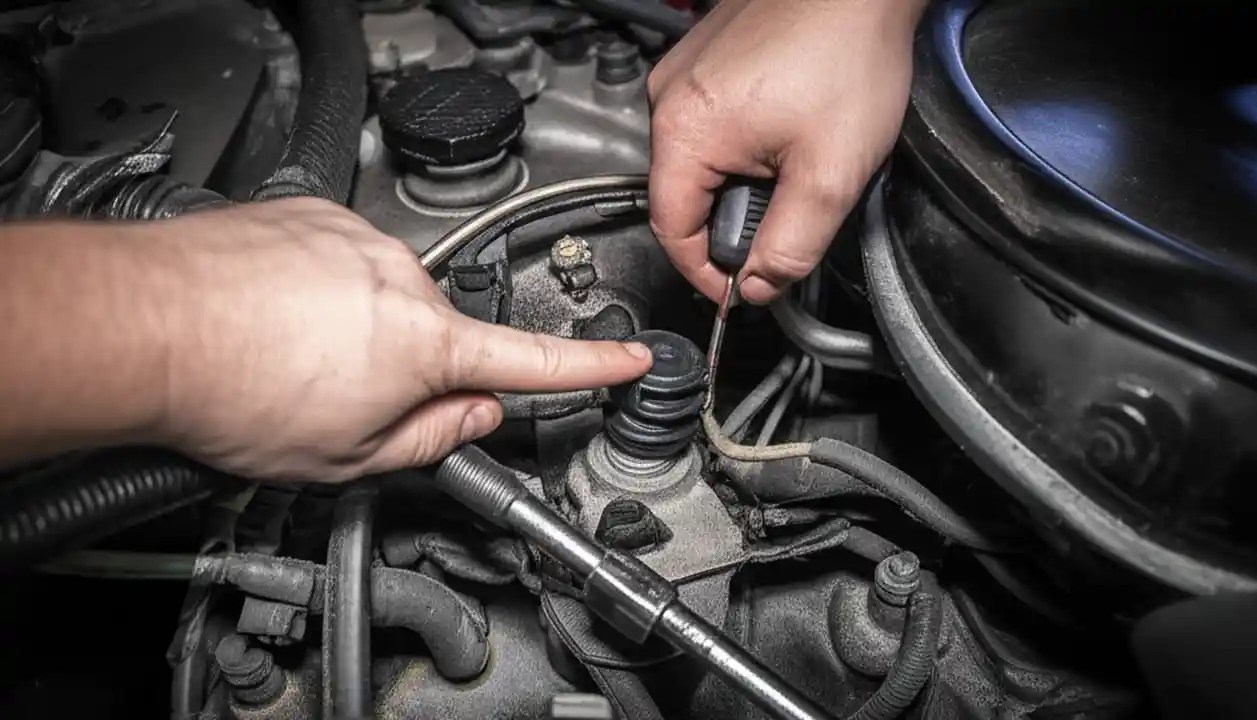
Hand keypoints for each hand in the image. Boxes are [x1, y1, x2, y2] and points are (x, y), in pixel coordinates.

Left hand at [155, 198, 651, 481]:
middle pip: (433, 336)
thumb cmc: (233, 393)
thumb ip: (431, 438)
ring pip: (379, 298)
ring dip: (349, 329)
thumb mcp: (346, 457)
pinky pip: (337, 261)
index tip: (629, 358)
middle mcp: (402, 280)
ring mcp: (356, 240)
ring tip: (285, 357)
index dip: (591, 365)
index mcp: (424, 346)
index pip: (531, 362)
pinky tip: (269, 319)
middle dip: (401, 368)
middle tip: (335, 400)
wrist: (143, 322)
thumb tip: (476, 416)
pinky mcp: (314, 215)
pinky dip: (314, 293)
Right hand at [647, 0, 924, 303]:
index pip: (670, 232)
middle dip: (733, 223)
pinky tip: (790, 129)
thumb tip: (759, 288)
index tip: (739, 291)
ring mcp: (684, 74)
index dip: (705, 274)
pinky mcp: (705, 58)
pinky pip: (713, 124)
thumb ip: (790, 246)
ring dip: (744, 181)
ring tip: (797, 164)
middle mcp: (668, 99)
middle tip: (788, 222)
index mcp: (684, 132)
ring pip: (701, 161)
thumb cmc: (848, 54)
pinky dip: (747, 144)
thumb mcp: (829, 175)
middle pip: (684, 197)